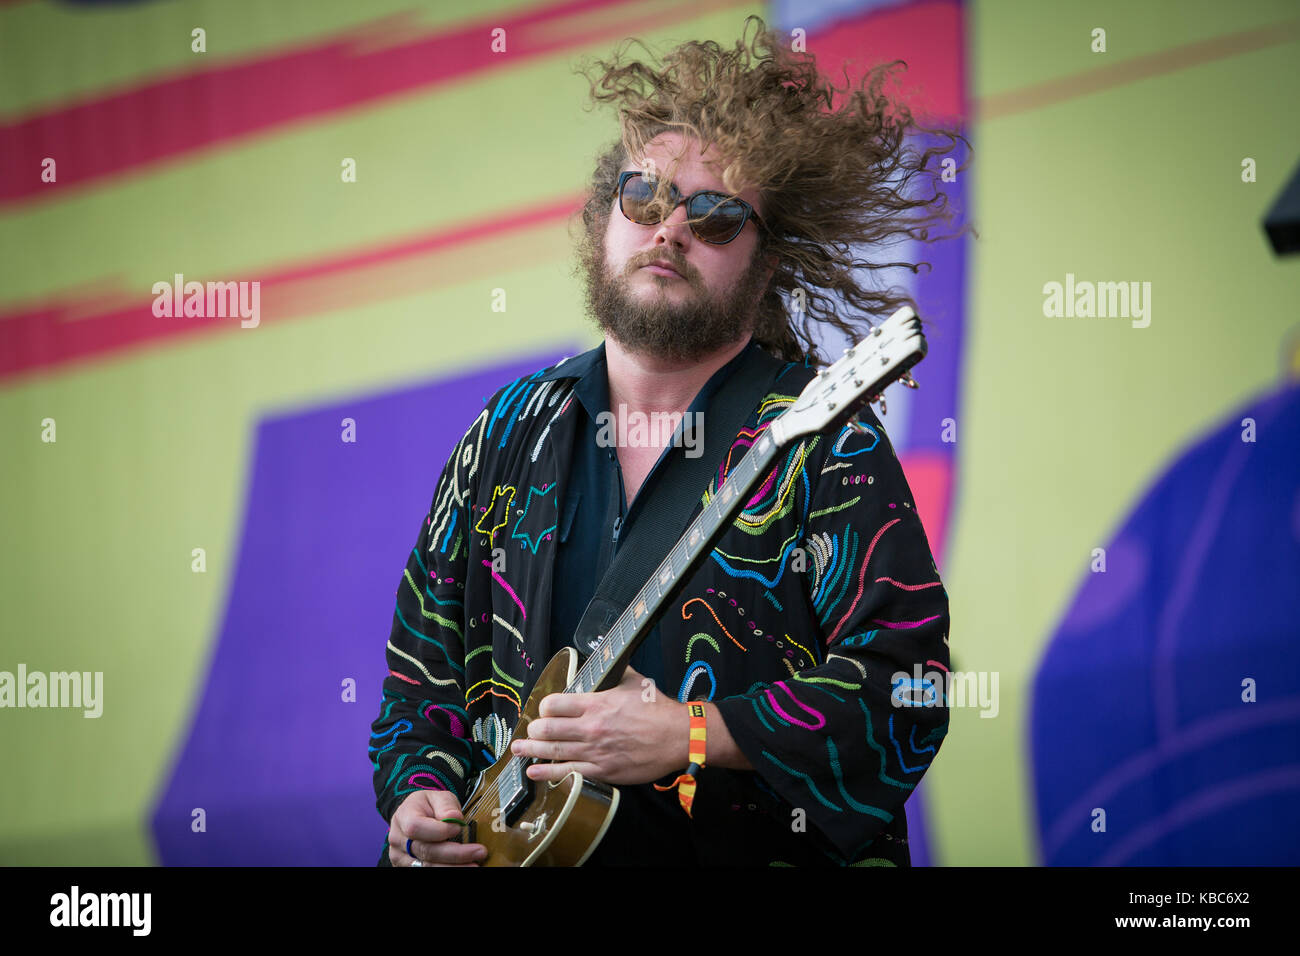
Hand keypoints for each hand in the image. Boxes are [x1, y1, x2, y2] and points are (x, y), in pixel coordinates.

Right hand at [388, 789, 487, 866]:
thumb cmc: (429, 806)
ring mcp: (400, 857)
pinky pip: (427, 871)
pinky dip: (447, 869)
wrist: (417, 816)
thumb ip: (445, 805)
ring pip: (427, 866)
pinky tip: (462, 867)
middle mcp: (398, 839)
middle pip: (425, 851)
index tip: (458, 828)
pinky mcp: (407, 868)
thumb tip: (454, 818)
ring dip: (453, 867)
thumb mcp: (438, 797)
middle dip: (455, 854)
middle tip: (479, 852)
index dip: (438, 830)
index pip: (416, 827)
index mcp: (403, 816)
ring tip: (474, 864)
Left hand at [509, 666, 687, 785]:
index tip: (544, 710)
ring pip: (553, 751)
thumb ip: (613, 672)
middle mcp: (591, 727)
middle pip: (547, 728)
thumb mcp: (634, 681)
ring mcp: (595, 751)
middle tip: (529, 730)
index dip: (544, 707)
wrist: (679, 737)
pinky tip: (534, 772)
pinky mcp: (602, 771)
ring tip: (518, 749)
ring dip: (531, 750)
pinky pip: (567, 773)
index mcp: (596, 703)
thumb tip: (605, 658)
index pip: (555, 704)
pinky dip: (547, 773)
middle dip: (534, 729)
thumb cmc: (658, 709)